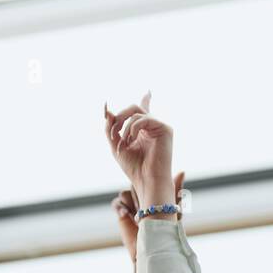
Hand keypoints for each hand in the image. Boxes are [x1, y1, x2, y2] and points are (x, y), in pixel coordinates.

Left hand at [104, 93, 173, 208]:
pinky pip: (144, 118)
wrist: (147, 181)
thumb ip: (111, 128)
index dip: (146, 99)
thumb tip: (107, 110)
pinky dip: (132, 128)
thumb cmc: (134, 168)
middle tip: (113, 133)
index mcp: (144, 131)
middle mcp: (153, 127)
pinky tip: (131, 140)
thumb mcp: (116, 146)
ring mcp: (160, 127)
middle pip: (133, 107)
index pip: (144, 110)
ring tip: (123, 143)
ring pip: (136, 111)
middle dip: (119, 117)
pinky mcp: (165, 129)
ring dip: (123, 126)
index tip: (149, 91)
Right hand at [112, 171, 184, 261]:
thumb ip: (177, 189)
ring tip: (138, 215)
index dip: (147, 186)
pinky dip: (120, 207)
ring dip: (131, 202)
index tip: (152, 199)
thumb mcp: (174, 208)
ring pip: (124, 193)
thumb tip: (182, 170)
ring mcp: (132, 205)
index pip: (147, 180)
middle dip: (138, 196)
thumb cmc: (167, 230)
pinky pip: (116, 203)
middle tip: (144, 209)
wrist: (152, 248)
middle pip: (134, 185)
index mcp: (155, 193)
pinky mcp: (122, 215)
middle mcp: (142, 197)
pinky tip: (126, 214)